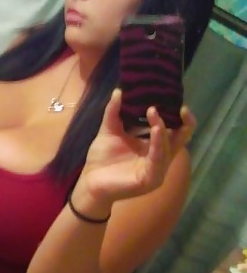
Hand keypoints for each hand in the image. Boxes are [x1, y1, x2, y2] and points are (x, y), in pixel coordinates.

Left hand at [74, 89, 195, 205]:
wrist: (89, 182)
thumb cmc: (101, 159)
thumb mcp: (109, 131)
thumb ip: (114, 112)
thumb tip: (119, 90)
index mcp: (153, 146)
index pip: (175, 130)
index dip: (179, 116)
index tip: (176, 99)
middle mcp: (159, 157)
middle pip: (182, 139)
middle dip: (184, 122)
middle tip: (181, 107)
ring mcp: (156, 170)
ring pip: (169, 148)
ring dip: (163, 129)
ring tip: (155, 112)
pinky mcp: (150, 180)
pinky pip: (158, 161)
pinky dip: (158, 144)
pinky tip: (156, 130)